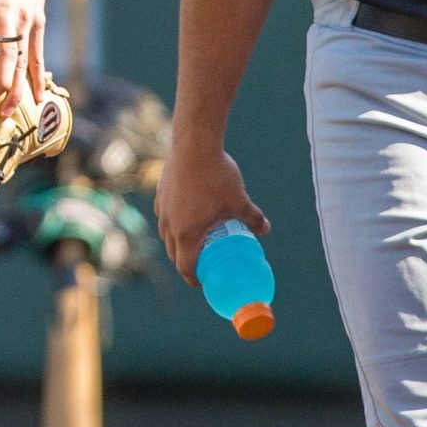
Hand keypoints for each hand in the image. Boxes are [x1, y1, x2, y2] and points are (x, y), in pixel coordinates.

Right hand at [155, 144, 269, 284]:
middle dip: (186, 261)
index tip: (202, 282)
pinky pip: (165, 214)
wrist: (194, 143)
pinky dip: (174, 220)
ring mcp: (162, 208)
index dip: (193, 279)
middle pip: (173, 253)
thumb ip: (252, 217)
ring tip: (193, 238)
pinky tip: (186, 211)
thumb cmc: (216, 175)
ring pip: (166, 233)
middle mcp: (169, 224)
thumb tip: (265, 229)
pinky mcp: (160, 192)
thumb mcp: (239, 200)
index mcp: (186, 234)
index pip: (185, 267)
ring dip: (177, 241)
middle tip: (201, 263)